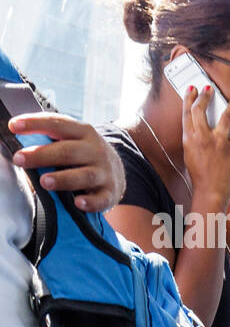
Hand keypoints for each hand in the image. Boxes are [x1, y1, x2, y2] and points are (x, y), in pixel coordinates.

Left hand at [8, 113, 125, 211]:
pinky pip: (101, 199)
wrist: (118, 169)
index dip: (35, 124)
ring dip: (63, 179)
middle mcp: (96, 150)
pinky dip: (90, 202)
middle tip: (20, 159)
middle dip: (42, 155)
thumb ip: (50, 141)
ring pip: (84, 175)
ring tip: (44, 182)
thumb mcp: (72, 139)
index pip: (57, 124)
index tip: (13, 126)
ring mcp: (105, 172)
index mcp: (83, 132)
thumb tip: (21, 151)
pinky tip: (78, 203)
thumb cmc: (84, 154)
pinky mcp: (110, 192)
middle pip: (68, 152)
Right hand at [180, 85, 229, 205]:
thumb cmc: (200, 176)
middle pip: (201, 110)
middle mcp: (202, 138)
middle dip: (206, 96)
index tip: (193, 89)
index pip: (187, 113)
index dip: (189, 98)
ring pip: (225, 117)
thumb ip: (194, 139)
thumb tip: (199, 127)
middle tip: (210, 89)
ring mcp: (218, 143)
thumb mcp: (190, 154)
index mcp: (189, 139)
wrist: (210, 191)